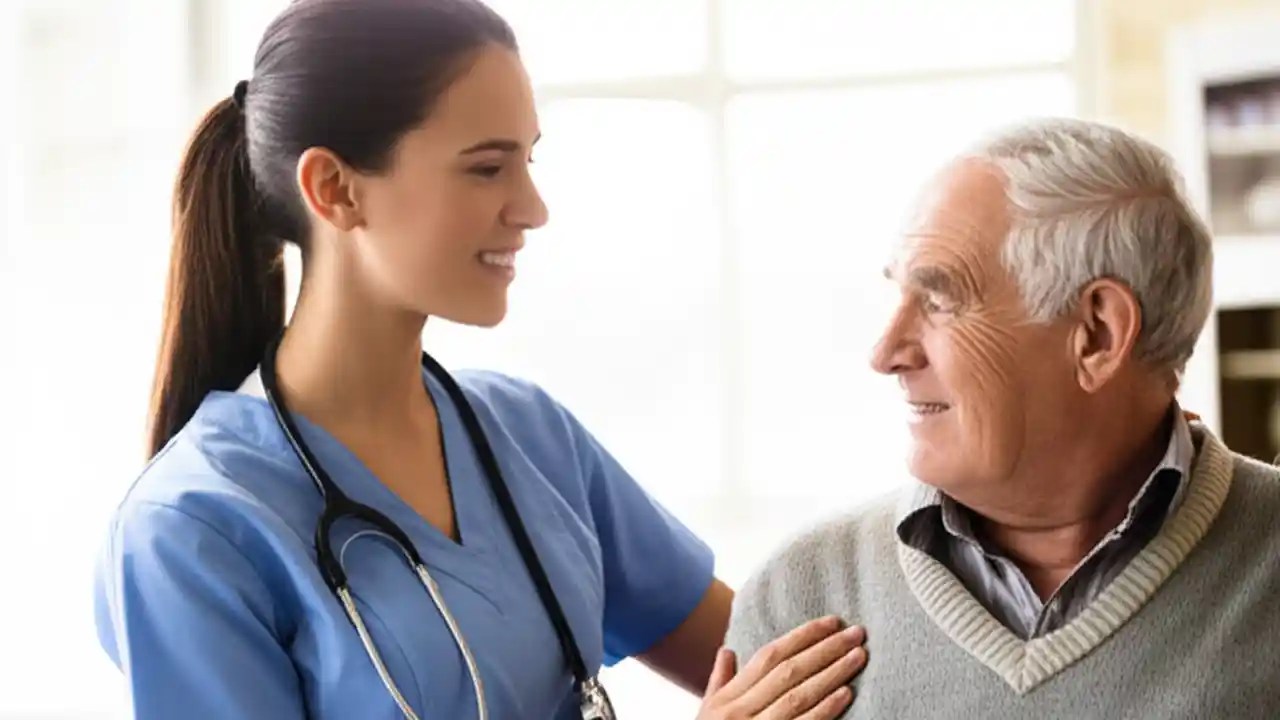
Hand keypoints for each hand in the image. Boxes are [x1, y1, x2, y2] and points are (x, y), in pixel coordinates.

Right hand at [695, 616, 866, 718]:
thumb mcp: (707, 715)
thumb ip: (719, 682)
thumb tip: (727, 650)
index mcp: (725, 699)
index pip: (768, 656)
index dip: (802, 636)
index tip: (832, 623)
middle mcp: (738, 712)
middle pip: (788, 671)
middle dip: (825, 648)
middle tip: (857, 633)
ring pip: (798, 695)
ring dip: (832, 673)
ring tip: (858, 656)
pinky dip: (826, 709)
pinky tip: (846, 693)